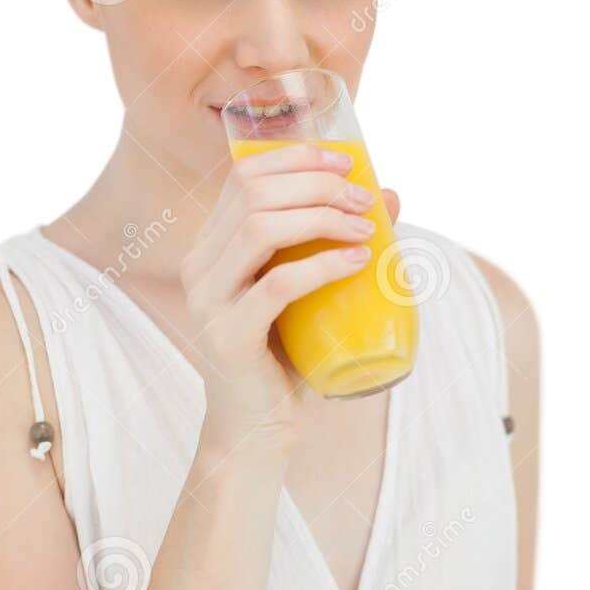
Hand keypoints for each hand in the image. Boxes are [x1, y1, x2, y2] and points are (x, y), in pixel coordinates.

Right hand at [181, 147, 398, 462]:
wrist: (256, 432)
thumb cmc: (285, 360)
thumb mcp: (310, 292)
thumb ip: (337, 244)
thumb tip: (389, 197)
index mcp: (210, 247)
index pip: (243, 174)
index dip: (296, 157)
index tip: (346, 163)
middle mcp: (200, 266)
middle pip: (254, 192)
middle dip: (317, 184)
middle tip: (364, 201)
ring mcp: (208, 301)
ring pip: (260, 228)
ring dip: (321, 217)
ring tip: (365, 230)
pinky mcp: (228, 336)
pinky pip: (277, 284)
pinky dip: (323, 265)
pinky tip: (357, 262)